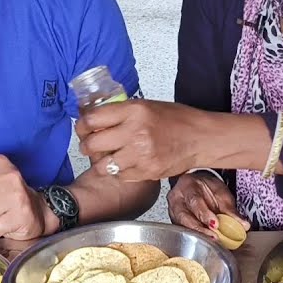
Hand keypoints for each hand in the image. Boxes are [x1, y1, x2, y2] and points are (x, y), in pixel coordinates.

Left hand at [75, 100, 207, 181]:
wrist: (201, 138)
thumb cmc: (177, 120)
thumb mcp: (147, 106)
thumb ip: (122, 113)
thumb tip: (96, 119)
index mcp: (134, 111)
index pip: (92, 119)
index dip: (82, 125)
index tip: (82, 127)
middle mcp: (135, 132)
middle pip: (92, 144)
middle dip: (86, 146)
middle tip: (89, 145)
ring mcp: (141, 155)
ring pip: (103, 165)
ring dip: (101, 163)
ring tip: (107, 158)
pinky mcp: (146, 172)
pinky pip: (119, 176)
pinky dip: (118, 172)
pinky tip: (125, 164)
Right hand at [167, 172, 250, 239]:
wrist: (197, 185)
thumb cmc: (207, 188)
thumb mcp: (221, 193)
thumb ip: (230, 210)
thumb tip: (244, 225)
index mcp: (187, 185)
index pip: (194, 200)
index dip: (204, 214)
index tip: (215, 224)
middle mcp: (176, 198)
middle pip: (184, 216)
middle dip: (199, 228)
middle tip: (214, 237)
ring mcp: (173, 211)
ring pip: (181, 226)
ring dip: (197, 235)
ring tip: (211, 241)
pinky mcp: (174, 222)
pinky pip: (183, 231)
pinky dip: (194, 237)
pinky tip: (204, 241)